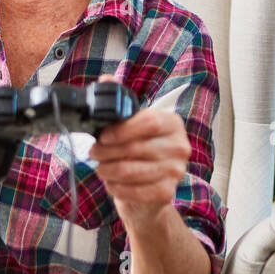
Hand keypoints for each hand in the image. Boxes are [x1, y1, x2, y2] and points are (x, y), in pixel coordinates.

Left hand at [89, 93, 190, 231]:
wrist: (149, 191)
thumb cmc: (138, 153)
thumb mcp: (131, 126)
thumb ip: (120, 104)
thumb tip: (104, 80)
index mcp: (173, 123)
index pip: (149, 122)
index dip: (122, 130)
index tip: (103, 136)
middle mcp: (180, 146)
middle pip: (136, 147)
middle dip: (107, 151)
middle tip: (94, 153)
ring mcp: (176, 171)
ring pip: (131, 171)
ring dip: (107, 170)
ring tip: (101, 168)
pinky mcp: (167, 192)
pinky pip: (133, 190)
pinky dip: (116, 187)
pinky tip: (112, 183)